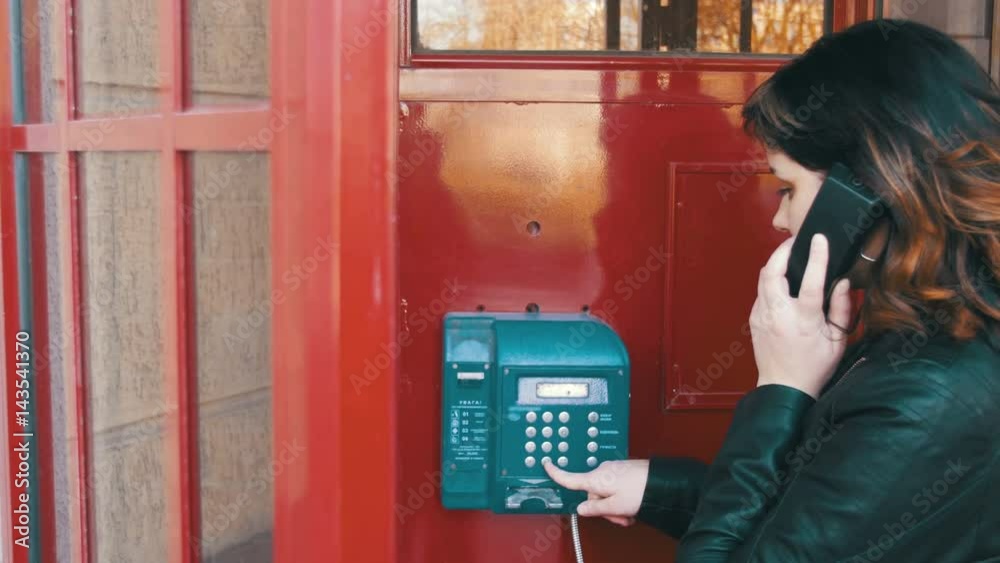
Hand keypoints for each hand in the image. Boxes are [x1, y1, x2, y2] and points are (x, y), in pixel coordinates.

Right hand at [542, 458, 648, 525]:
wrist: (662, 481)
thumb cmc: (640, 491)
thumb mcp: (614, 506)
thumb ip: (595, 508)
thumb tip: (581, 508)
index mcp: (595, 479)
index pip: (570, 478)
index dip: (556, 473)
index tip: (546, 465)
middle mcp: (602, 471)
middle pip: (592, 494)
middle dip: (603, 508)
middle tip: (619, 517)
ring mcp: (613, 470)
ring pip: (606, 493)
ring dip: (615, 506)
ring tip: (630, 514)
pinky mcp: (623, 470)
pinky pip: (615, 487)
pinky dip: (621, 498)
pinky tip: (632, 506)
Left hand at [750, 235, 852, 398]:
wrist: (783, 387)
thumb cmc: (815, 366)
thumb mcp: (838, 340)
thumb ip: (841, 308)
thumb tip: (842, 282)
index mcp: (803, 320)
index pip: (810, 281)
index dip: (816, 257)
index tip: (819, 238)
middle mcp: (778, 314)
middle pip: (773, 272)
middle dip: (782, 250)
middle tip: (795, 241)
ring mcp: (762, 316)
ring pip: (762, 278)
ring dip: (774, 263)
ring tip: (789, 255)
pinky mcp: (754, 319)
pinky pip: (761, 292)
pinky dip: (770, 281)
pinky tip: (782, 282)